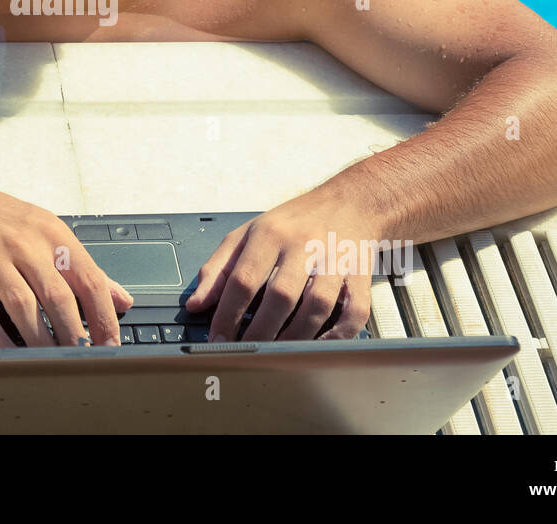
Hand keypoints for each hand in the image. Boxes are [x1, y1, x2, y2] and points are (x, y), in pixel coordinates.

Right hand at [0, 181, 133, 346]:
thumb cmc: (1, 220)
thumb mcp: (48, 232)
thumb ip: (85, 267)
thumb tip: (122, 299)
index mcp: (52, 235)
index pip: (88, 278)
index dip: (103, 316)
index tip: (110, 343)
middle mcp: (24, 245)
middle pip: (57, 296)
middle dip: (74, 334)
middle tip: (84, 360)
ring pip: (22, 307)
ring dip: (40, 341)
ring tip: (53, 364)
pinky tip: (9, 356)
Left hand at [185, 193, 374, 340]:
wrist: (349, 203)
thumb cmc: (293, 223)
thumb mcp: (247, 234)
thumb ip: (218, 268)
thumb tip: (196, 304)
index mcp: (270, 234)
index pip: (243, 279)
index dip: (227, 314)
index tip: (218, 339)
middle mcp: (303, 244)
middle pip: (281, 296)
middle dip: (260, 332)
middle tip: (248, 352)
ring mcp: (335, 259)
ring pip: (317, 305)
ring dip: (296, 336)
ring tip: (278, 352)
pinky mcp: (360, 273)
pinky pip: (354, 310)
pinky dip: (339, 332)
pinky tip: (320, 342)